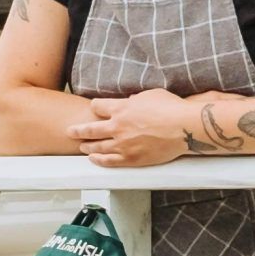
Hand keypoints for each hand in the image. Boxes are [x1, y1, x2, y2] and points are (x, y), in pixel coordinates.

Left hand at [72, 89, 194, 167]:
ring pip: (97, 147)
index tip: (93, 108)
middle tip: (71, 131)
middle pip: (91, 128)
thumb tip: (131, 101)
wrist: (184, 127)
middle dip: (78, 129)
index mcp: (121, 108)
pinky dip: (99, 160)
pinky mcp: (131, 158)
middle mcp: (117, 126)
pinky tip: (93, 159)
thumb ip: (136, 99)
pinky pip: (109, 161)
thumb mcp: (150, 94)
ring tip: (81, 147)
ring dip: (87, 146)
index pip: (99, 107)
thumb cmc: (171, 108)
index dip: (95, 107)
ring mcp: (123, 144)